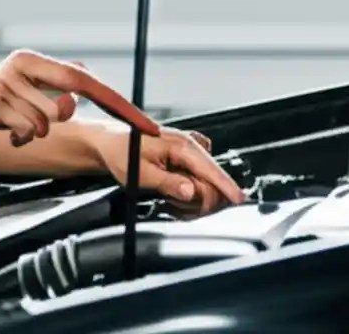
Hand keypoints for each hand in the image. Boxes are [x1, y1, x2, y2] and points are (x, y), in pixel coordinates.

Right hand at [0, 49, 136, 158]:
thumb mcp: (28, 97)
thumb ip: (55, 89)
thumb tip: (81, 82)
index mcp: (32, 61)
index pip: (85, 79)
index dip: (117, 103)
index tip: (143, 124)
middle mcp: (19, 64)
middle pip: (70, 97)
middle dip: (70, 118)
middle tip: (47, 127)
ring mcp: (4, 82)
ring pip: (48, 119)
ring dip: (35, 131)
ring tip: (17, 127)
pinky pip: (27, 129)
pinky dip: (20, 138)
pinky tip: (6, 133)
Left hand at [90, 125, 246, 214]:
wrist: (109, 143)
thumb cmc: (121, 152)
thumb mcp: (140, 173)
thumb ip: (167, 182)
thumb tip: (190, 191)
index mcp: (180, 145)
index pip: (210, 168)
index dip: (225, 185)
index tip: (239, 199)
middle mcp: (188, 145)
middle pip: (211, 178)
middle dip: (198, 197)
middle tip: (174, 205)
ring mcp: (188, 150)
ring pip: (205, 181)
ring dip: (191, 196)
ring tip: (168, 198)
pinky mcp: (185, 157)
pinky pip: (198, 179)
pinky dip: (189, 191)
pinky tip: (174, 194)